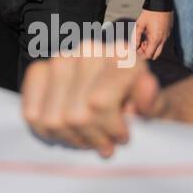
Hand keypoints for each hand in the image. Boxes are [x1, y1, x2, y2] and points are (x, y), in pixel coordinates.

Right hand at [21, 45, 162, 157]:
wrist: (125, 95)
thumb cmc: (143, 107)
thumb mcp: (160, 109)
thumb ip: (155, 101)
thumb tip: (147, 85)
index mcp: (121, 55)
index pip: (99, 103)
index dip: (111, 129)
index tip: (123, 137)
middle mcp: (88, 49)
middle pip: (76, 114)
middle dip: (93, 137)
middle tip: (106, 143)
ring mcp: (60, 58)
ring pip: (54, 118)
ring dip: (72, 138)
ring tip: (89, 138)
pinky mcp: (40, 70)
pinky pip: (32, 113)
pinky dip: (48, 131)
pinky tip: (68, 131)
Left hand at [134, 9, 172, 59]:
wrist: (161, 3)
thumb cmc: (149, 13)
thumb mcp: (139, 25)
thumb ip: (135, 37)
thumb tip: (133, 47)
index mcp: (155, 39)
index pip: (148, 55)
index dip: (140, 56)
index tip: (134, 51)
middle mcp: (163, 40)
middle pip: (155, 55)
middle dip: (146, 53)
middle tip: (138, 46)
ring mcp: (167, 36)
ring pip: (158, 49)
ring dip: (150, 47)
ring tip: (142, 39)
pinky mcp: (168, 32)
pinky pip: (162, 42)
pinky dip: (155, 42)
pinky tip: (148, 35)